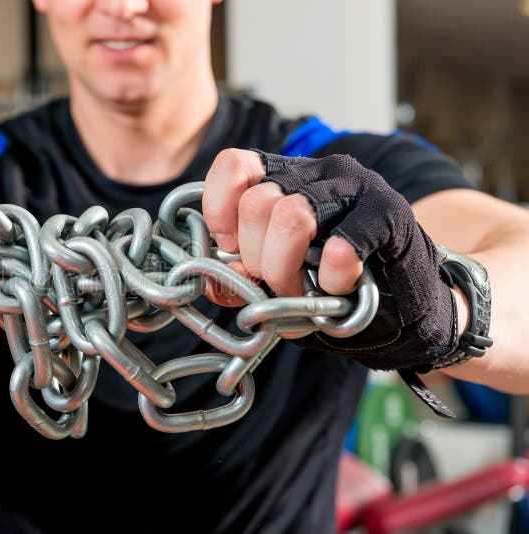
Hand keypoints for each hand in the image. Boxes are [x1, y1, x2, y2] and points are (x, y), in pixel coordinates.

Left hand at [201, 148, 458, 371]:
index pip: (233, 166)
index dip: (220, 211)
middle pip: (256, 202)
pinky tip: (338, 286)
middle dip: (256, 259)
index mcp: (286, 178)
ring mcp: (356, 188)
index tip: (231, 250)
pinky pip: (342, 243)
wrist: (410, 306)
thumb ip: (242, 274)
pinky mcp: (389, 214)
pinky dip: (331, 276)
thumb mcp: (278, 278)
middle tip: (277, 285)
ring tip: (303, 292)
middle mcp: (318, 173)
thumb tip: (211, 282)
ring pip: (290, 215)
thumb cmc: (339, 287)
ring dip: (287, 269)